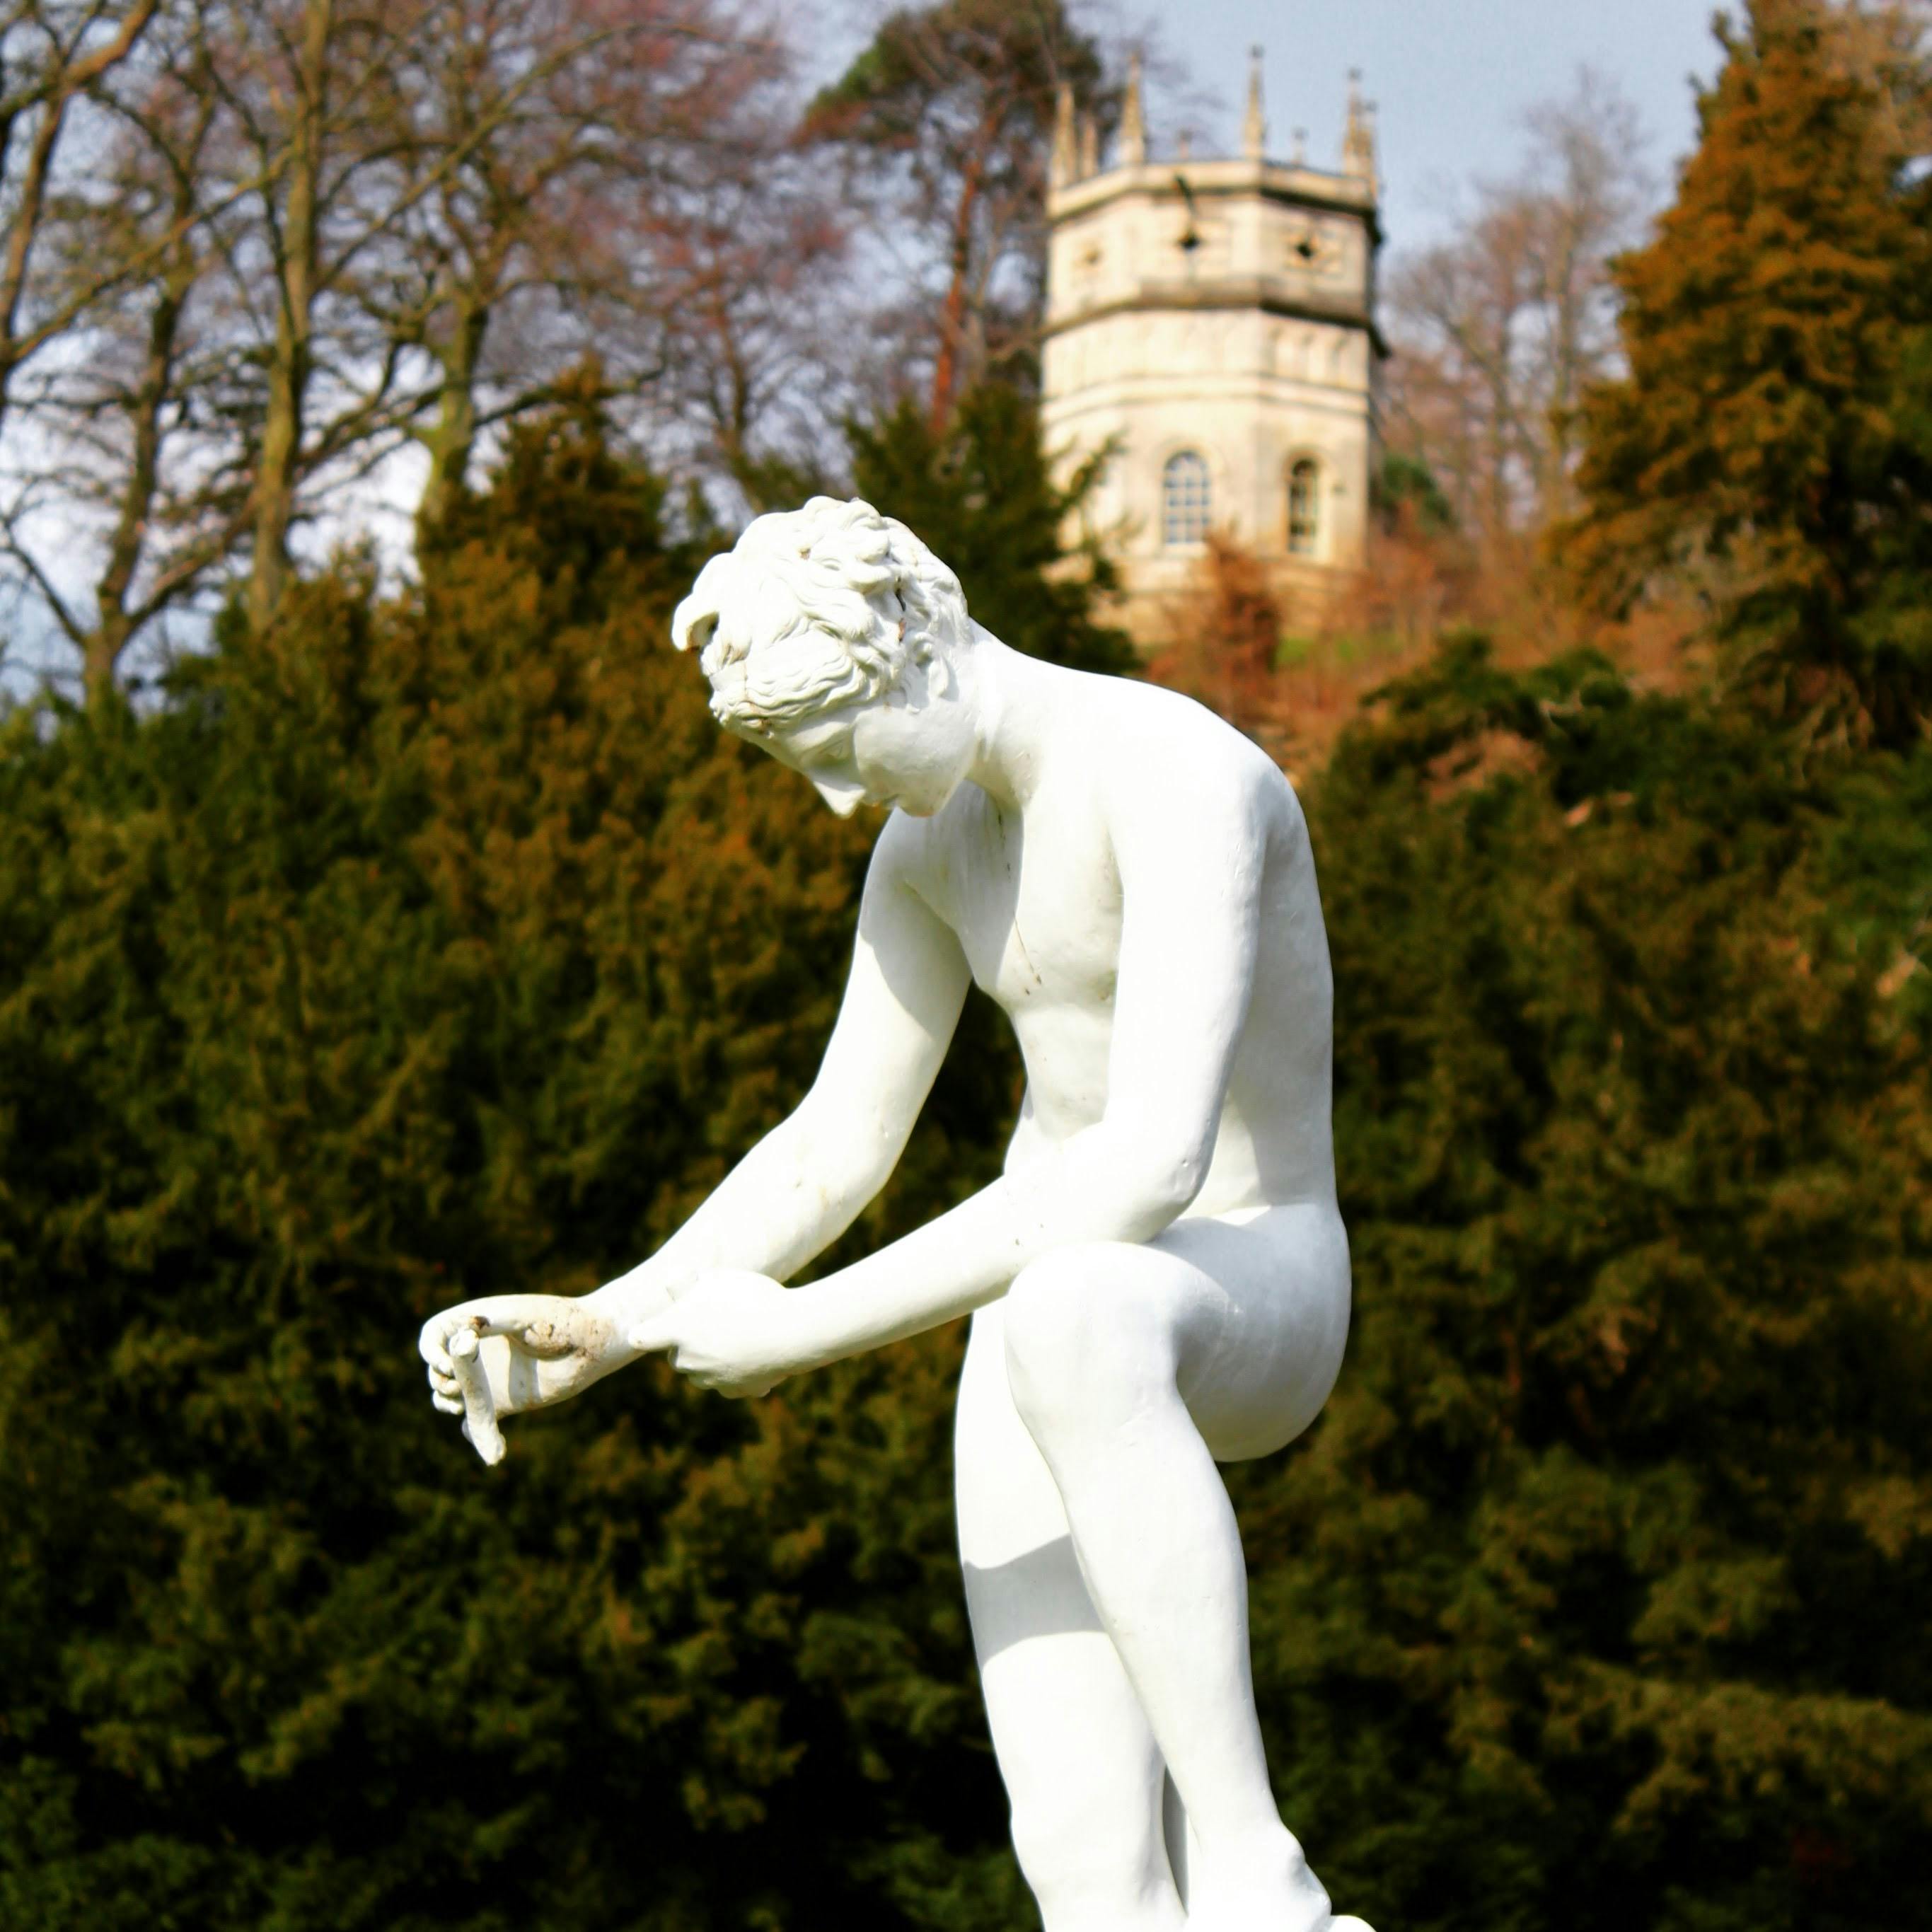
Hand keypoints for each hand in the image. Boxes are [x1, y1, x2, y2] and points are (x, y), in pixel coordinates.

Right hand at [419, 1293, 621, 1464]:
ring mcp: (488, 1379)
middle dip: (441, 1379)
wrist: (592, 1345)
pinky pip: (476, 1425)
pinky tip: (495, 1450)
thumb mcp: (525, 1315)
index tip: (446, 1363)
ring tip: (471, 1408)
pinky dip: (477, 1438)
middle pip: (435, 1370)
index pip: (433, 1334)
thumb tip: (465, 1334)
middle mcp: (477, 1353)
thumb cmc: (562, 1321)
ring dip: (448, 1404)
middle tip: (465, 1384)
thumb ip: (493, 1321)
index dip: (430, 1350)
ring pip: (448, 1397)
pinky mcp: (503, 1403)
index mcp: (475, 1323)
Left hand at [626, 1270, 820, 1398]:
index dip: (644, 1332)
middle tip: (714, 1320)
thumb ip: (687, 1282)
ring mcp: (712, 1380)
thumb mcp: (716, 1277)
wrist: (793, 1330)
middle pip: (675, 1357)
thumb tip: (670, 1282)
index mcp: (676, 1330)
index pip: (641, 1337)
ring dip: (710, 1359)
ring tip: (740, 1334)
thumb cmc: (752, 1297)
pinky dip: (738, 1371)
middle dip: (687, 1344)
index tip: (644, 1331)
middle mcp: (688, 1360)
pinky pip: (730, 1382)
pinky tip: (758, 1353)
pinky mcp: (738, 1391)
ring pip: (701, 1372)